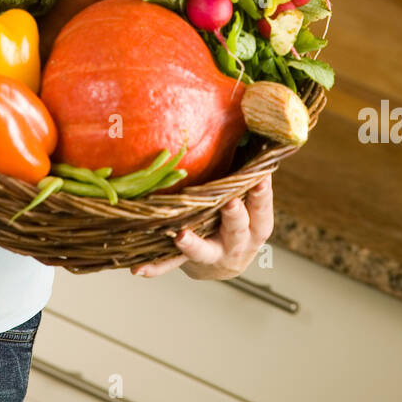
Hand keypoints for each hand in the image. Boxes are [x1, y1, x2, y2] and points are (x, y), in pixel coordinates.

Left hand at [130, 175, 273, 280]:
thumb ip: (245, 178)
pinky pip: (171, 264)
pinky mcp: (189, 263)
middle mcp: (236, 244)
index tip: (261, 178)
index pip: (262, 210)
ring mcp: (212, 256)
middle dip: (235, 218)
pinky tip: (139, 268)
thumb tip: (247, 132)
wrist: (224, 263)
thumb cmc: (237, 220)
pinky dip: (156, 267)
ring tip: (180, 236)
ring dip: (192, 244)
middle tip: (229, 204)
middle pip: (238, 231)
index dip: (262, 196)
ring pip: (203, 252)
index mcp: (255, 227)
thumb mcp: (249, 204)